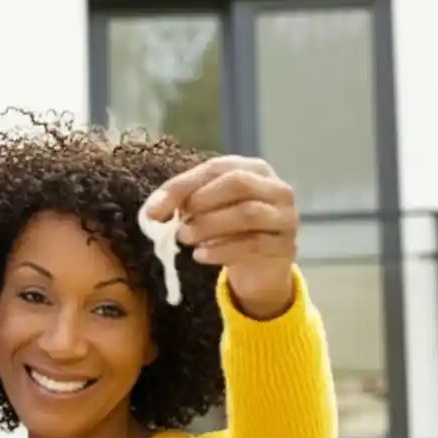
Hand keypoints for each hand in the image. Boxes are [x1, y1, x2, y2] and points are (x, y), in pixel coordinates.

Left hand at [145, 155, 298, 319]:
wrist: (260, 269)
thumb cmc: (230, 232)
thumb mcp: (206, 213)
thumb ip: (183, 204)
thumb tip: (151, 212)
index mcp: (253, 169)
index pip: (215, 168)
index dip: (182, 186)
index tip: (152, 210)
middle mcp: (276, 187)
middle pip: (237, 183)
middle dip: (201, 202)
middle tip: (178, 223)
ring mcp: (285, 216)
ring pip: (247, 213)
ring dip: (208, 226)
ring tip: (185, 239)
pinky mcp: (286, 246)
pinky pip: (253, 245)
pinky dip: (221, 251)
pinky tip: (200, 256)